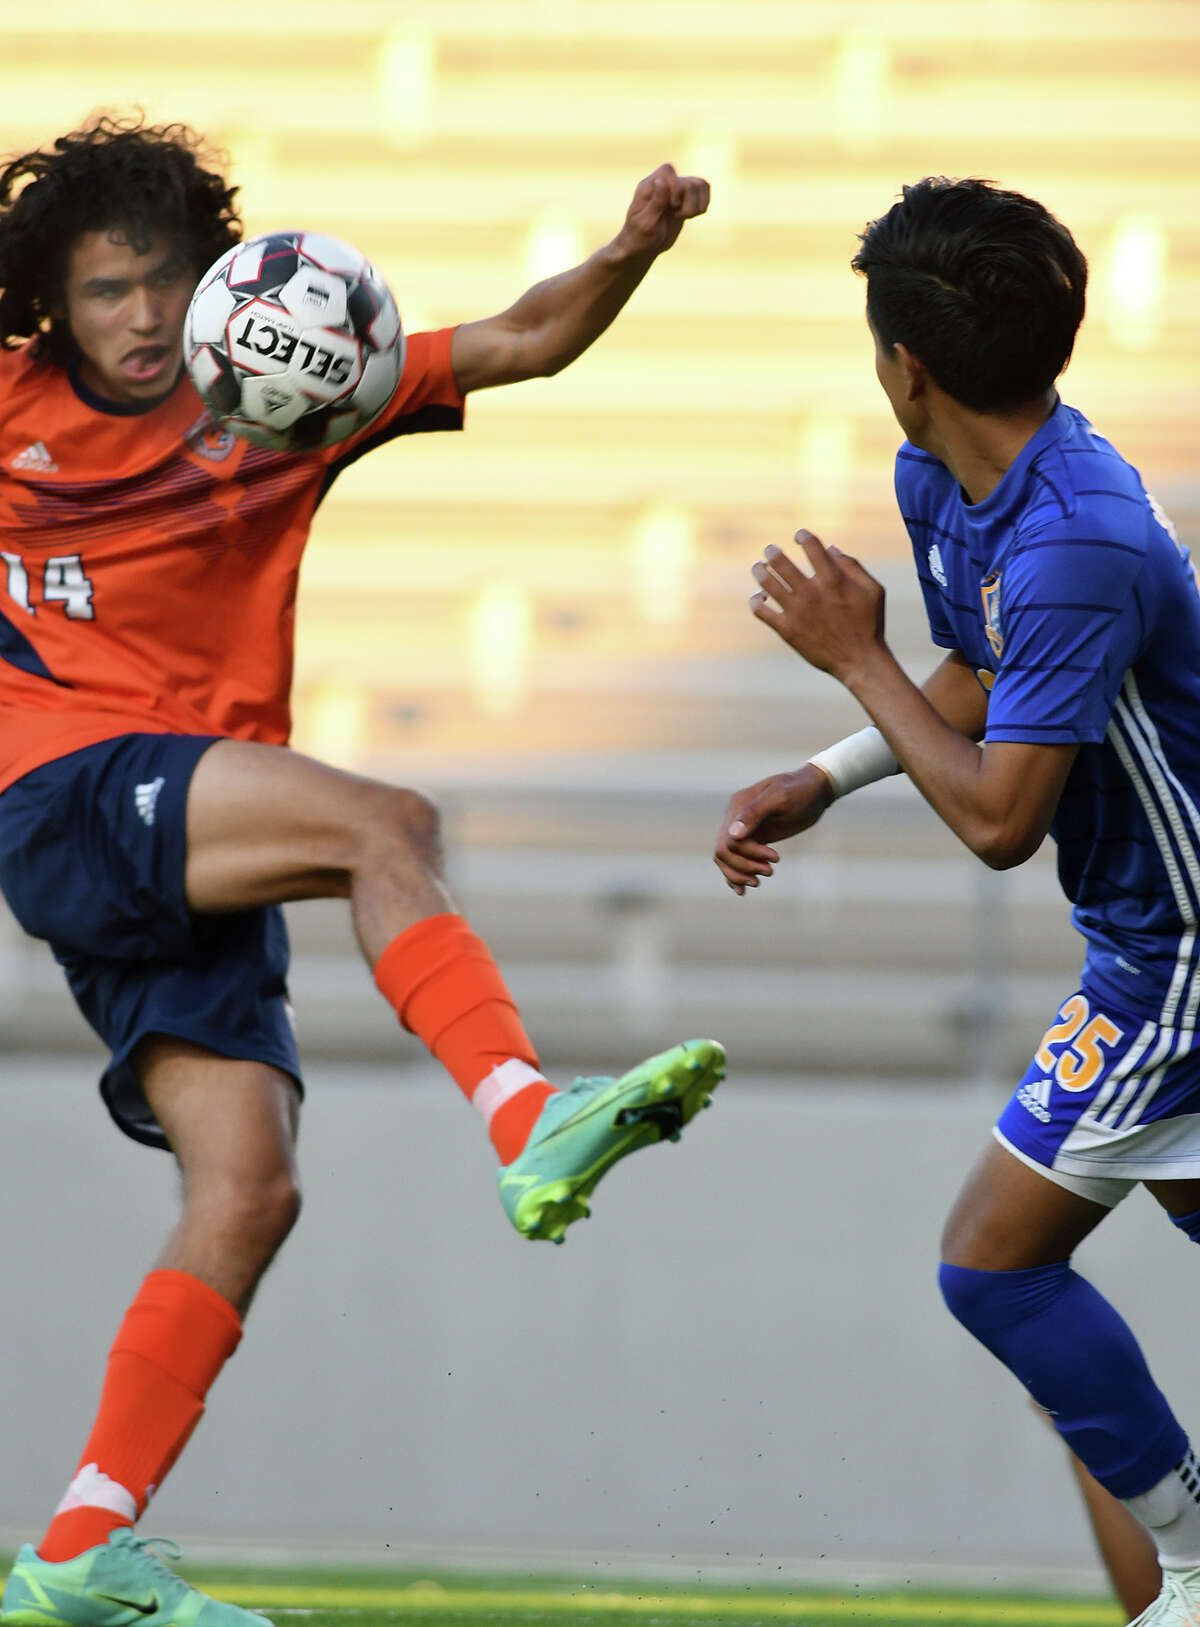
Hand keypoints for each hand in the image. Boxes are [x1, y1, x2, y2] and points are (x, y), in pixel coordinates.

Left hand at [615, 163, 709, 258]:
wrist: (643, 248)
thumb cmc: (639, 237)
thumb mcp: (645, 223)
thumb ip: (656, 202)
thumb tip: (662, 181)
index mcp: (648, 186)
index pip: (668, 171)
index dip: (675, 188)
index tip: (671, 206)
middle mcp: (663, 183)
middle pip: (689, 180)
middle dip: (689, 202)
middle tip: (676, 215)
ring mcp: (676, 190)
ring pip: (701, 184)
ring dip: (697, 204)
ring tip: (684, 216)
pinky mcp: (685, 198)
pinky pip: (704, 190)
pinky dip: (703, 204)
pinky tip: (690, 216)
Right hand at [714, 765, 834, 894]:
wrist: (815, 789)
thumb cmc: (800, 791)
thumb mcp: (779, 798)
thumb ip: (754, 813)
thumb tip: (733, 834)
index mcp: (737, 806)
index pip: (730, 841)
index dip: (749, 854)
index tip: (775, 858)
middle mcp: (735, 818)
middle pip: (724, 852)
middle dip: (744, 867)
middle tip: (769, 872)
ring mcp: (743, 829)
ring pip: (726, 859)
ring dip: (739, 874)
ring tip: (760, 881)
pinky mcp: (754, 838)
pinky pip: (736, 859)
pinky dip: (736, 875)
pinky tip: (742, 890)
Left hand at [750, 531, 885, 683]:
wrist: (859, 660)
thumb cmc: (869, 624)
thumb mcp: (873, 590)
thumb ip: (853, 566)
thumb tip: (832, 548)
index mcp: (832, 579)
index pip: (811, 547)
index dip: (803, 536)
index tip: (799, 536)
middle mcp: (811, 592)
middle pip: (780, 562)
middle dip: (772, 552)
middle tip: (769, 550)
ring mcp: (796, 611)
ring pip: (767, 583)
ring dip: (759, 571)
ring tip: (759, 567)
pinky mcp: (787, 630)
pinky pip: (761, 611)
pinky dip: (756, 601)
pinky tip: (760, 597)